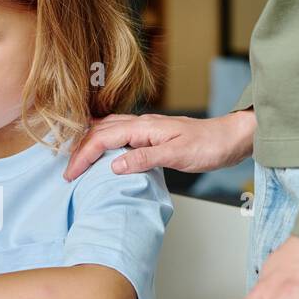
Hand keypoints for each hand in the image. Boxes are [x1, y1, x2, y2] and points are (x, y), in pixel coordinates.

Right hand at [63, 110, 256, 180]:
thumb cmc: (209, 145)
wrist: (231, 138)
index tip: (71, 175)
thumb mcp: (178, 155)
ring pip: (107, 130)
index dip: (83, 156)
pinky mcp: (151, 135)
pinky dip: (103, 140)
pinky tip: (102, 149)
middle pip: (99, 131)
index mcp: (143, 127)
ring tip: (76, 160)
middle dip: (79, 150)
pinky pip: (118, 134)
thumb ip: (145, 158)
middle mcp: (141, 123)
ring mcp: (145, 128)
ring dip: (89, 143)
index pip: (102, 139)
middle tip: (68, 172)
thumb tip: (115, 165)